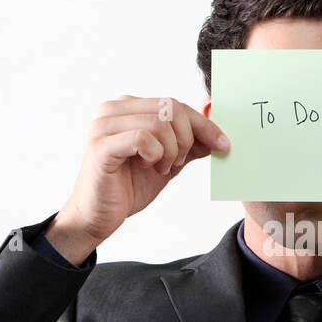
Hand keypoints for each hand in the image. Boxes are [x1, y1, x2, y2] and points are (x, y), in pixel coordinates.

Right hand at [46, 96, 229, 263]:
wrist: (98, 216)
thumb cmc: (128, 187)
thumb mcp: (168, 162)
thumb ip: (189, 144)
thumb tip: (217, 134)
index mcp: (127, 107)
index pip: (175, 104)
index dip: (204, 124)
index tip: (223, 145)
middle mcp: (112, 109)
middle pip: (171, 108)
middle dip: (186, 139)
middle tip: (178, 163)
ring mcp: (104, 125)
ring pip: (160, 122)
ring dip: (171, 151)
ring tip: (161, 168)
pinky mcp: (100, 145)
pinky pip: (144, 139)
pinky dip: (156, 156)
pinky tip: (149, 167)